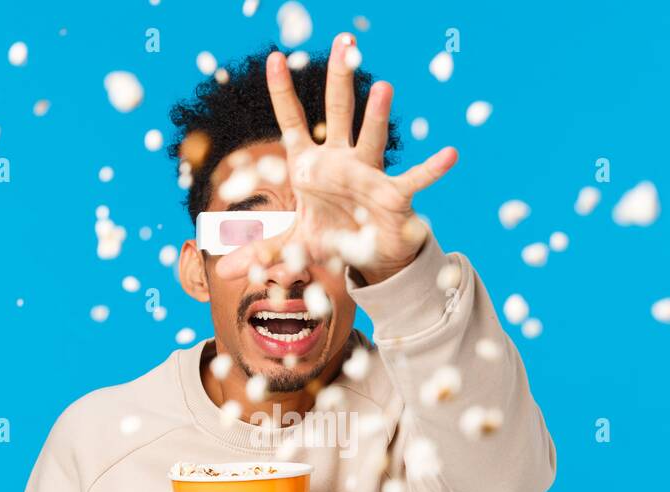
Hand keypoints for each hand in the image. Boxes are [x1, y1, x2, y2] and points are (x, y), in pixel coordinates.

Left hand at [215, 32, 457, 286]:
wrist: (368, 255)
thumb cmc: (332, 237)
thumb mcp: (292, 247)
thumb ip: (257, 253)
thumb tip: (220, 272)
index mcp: (311, 166)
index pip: (293, 123)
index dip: (283, 93)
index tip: (275, 58)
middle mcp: (340, 161)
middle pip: (338, 112)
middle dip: (340, 78)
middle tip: (345, 42)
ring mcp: (368, 175)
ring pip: (372, 138)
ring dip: (377, 116)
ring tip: (384, 87)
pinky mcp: (392, 196)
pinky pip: (414, 180)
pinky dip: (432, 169)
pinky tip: (450, 155)